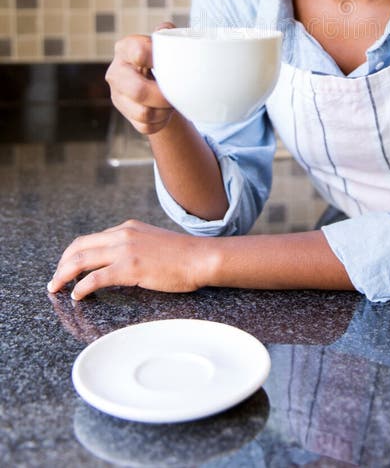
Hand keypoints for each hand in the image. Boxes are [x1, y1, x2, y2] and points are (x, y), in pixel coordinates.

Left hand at [47, 219, 213, 300]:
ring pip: (81, 259)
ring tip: (56, 288)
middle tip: (54, 281)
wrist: (200, 258)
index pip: (90, 239)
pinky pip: (95, 278)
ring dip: (63, 275)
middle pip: (79, 246)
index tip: (65, 268)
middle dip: (61, 264)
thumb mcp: (151, 242)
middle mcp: (122, 234)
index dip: (73, 254)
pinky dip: (81, 287)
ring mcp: (125, 250)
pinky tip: (77, 296)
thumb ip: (133, 247)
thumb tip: (117, 262)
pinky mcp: (130, 267)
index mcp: (127, 228)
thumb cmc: (182, 256)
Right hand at [105, 22, 175, 134]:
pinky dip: (161, 121)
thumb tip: (174, 38)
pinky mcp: (125, 115)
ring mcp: (117, 95)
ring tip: (172, 100)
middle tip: (177, 92)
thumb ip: (168, 34)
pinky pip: (146, 126)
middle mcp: (116, 72)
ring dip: (164, 110)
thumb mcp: (165, 40)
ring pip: (144, 113)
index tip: (173, 64)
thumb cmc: (162, 56)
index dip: (158, 60)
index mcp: (125, 48)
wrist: (155, 78)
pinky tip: (165, 110)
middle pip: (139, 91)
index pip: (140, 53)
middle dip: (164, 96)